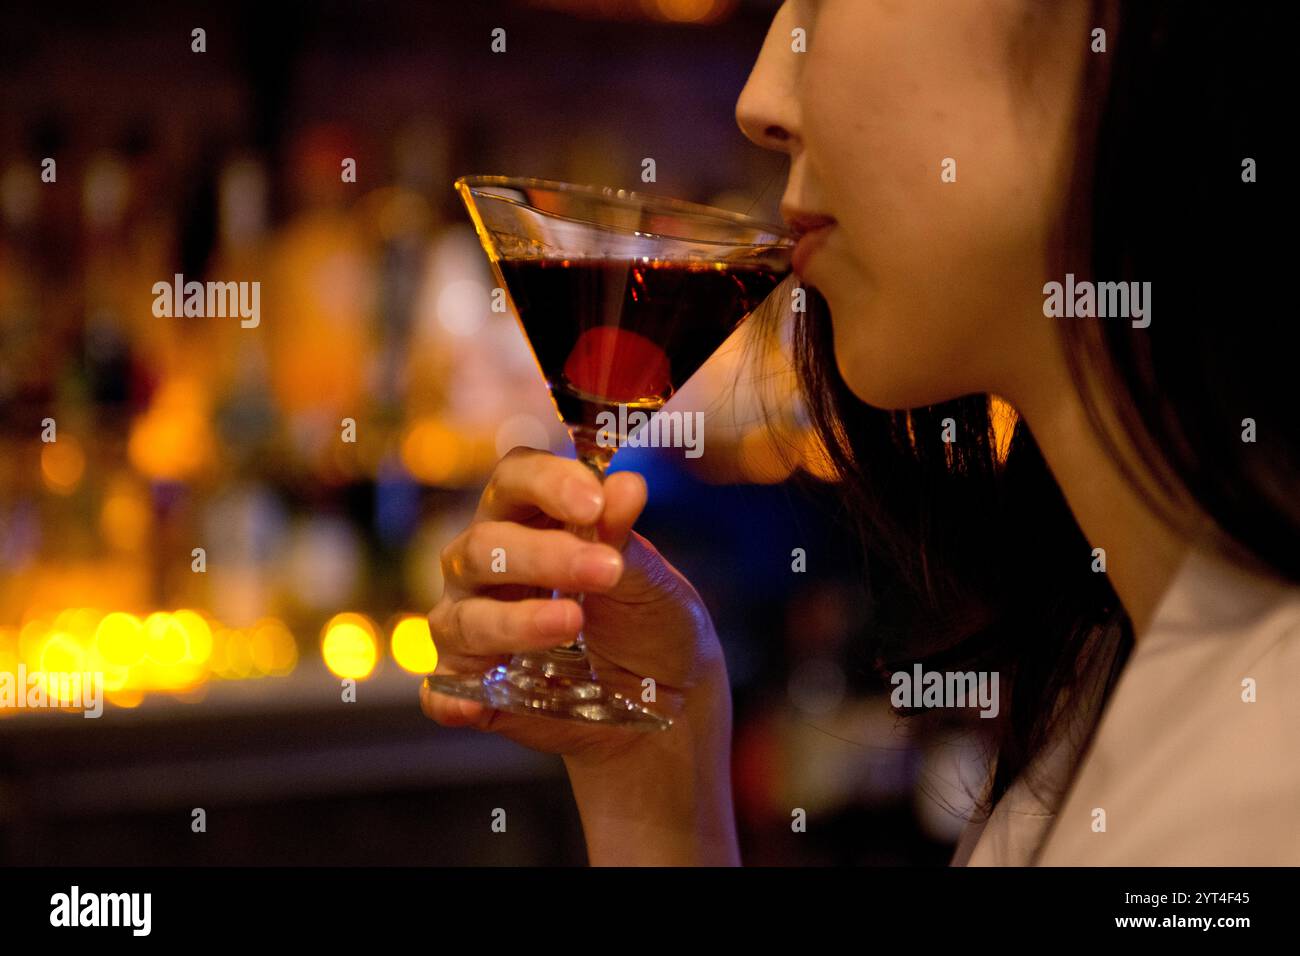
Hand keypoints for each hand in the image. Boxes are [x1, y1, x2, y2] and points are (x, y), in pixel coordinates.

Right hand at [419, 446, 728, 767]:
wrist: (670, 701)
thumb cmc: (651, 622)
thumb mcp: (651, 579)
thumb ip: (625, 537)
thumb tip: (627, 485)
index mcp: (529, 519)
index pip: (514, 478)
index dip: (547, 483)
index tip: (594, 503)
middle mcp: (487, 566)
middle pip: (484, 545)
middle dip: (542, 555)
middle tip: (606, 570)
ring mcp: (472, 627)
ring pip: (462, 617)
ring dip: (515, 620)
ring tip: (572, 624)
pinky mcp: (471, 690)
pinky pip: (444, 692)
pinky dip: (455, 698)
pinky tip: (480, 703)